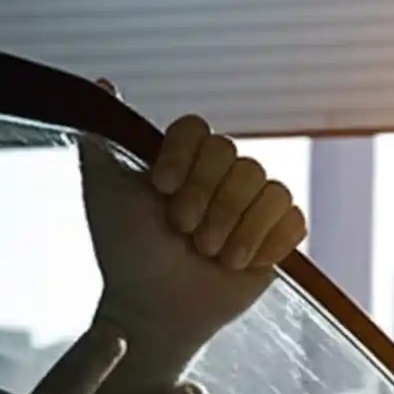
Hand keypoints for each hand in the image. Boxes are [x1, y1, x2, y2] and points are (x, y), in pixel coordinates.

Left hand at [82, 103, 305, 349]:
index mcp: (184, 161)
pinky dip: (268, 241)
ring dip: (236, 227)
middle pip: (238, 159)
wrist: (155, 308)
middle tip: (185, 232)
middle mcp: (222, 177)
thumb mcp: (102, 191)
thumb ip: (100, 138)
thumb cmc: (127, 253)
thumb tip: (102, 85)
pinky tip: (242, 260)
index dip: (186, 158)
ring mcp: (253, 206)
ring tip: (212, 255)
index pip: (199, 129)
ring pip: (268, 189)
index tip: (162, 189)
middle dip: (210, 202)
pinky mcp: (279, 236)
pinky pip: (293, 219)